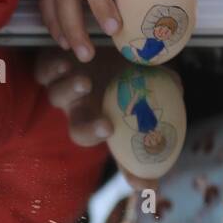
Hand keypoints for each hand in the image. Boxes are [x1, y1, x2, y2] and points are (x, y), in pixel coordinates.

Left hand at [34, 49, 161, 190]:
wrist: (88, 39)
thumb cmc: (119, 63)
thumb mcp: (145, 75)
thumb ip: (162, 86)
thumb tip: (179, 91)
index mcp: (107, 119)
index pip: (120, 154)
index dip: (131, 171)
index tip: (142, 183)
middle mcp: (82, 110)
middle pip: (80, 132)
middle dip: (92, 132)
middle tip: (108, 127)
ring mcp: (62, 89)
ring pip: (59, 98)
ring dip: (71, 92)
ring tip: (85, 84)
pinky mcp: (47, 69)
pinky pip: (44, 73)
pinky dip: (52, 70)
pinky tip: (65, 64)